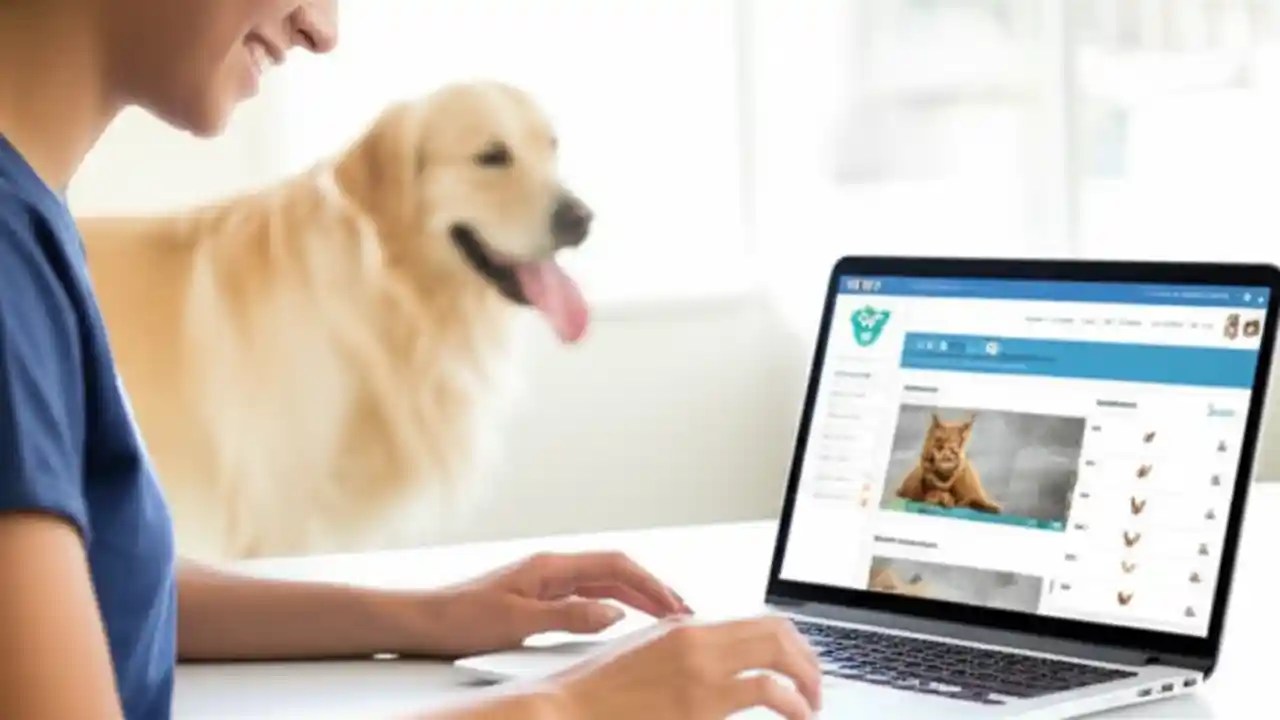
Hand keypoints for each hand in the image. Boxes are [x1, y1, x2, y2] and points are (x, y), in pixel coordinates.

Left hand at [395, 551, 691, 656]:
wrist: (424, 621)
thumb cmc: (462, 618)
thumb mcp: (518, 621)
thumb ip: (570, 615)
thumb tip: (616, 612)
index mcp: (550, 566)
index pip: (615, 565)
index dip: (650, 584)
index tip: (675, 605)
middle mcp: (551, 569)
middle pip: (615, 571)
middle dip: (652, 588)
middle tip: (683, 611)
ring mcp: (545, 582)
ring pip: (604, 583)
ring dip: (636, 596)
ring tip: (664, 614)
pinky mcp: (537, 598)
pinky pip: (587, 596)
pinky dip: (614, 604)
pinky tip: (623, 616)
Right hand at [551, 615, 822, 719]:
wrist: (565, 710)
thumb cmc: (595, 695)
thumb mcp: (643, 661)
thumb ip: (681, 655)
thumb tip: (715, 664)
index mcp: (684, 628)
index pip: (754, 619)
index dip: (789, 640)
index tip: (799, 662)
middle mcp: (696, 640)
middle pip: (774, 630)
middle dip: (806, 657)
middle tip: (814, 684)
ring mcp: (700, 669)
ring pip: (777, 653)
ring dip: (806, 678)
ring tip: (811, 703)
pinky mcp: (702, 703)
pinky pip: (766, 691)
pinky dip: (793, 701)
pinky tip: (798, 713)